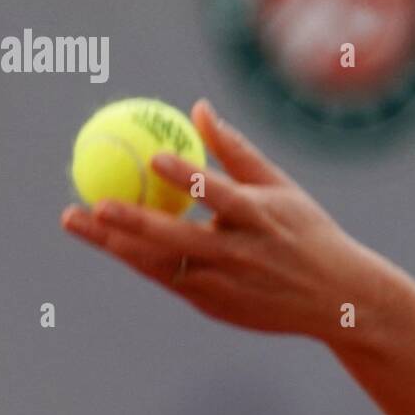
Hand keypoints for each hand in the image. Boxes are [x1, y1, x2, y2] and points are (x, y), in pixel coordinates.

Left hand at [61, 98, 369, 338]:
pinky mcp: (215, 305)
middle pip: (176, 237)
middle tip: (92, 202)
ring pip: (160, 263)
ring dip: (117, 244)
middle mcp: (240, 254)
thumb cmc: (306, 233)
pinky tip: (109, 241)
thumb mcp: (280, 189)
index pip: (219, 194)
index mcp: (261, 218)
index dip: (187, 177)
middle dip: (131, 222)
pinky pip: (168, 278)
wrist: (335, 298)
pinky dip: (138, 259)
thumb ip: (236, 151)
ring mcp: (225, 285)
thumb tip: (198, 108)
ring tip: (78, 220)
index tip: (154, 157)